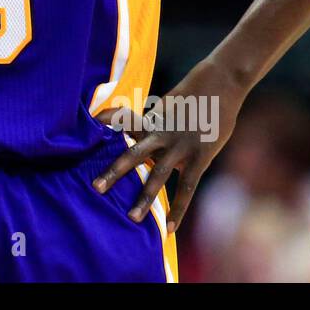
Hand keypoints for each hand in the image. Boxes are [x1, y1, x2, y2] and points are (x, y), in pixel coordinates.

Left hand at [91, 60, 246, 232]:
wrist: (221, 82)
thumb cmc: (194, 94)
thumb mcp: (168, 104)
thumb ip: (156, 123)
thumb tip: (146, 136)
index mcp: (151, 119)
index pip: (121, 122)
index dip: (105, 125)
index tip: (87, 129)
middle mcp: (162, 133)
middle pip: (133, 154)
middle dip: (114, 172)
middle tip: (95, 188)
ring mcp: (180, 146)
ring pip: (158, 175)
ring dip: (144, 197)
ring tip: (131, 218)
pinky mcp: (200, 156)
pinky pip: (187, 187)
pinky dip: (178, 208)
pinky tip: (169, 227)